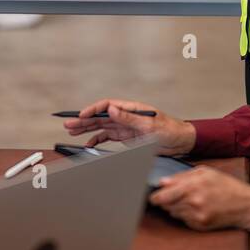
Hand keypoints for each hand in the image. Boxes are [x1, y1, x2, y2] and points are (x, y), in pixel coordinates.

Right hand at [62, 98, 195, 156]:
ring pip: (101, 127)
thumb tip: (111, 109)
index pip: (107, 106)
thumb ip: (128, 118)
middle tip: (68, 125)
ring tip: (72, 132)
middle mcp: (126, 116)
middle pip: (101, 116)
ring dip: (87, 129)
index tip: (81, 116)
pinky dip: (97, 140)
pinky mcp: (127, 138)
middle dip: (84, 120)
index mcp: (131, 108)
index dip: (93, 110)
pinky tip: (87, 144)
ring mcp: (125, 127)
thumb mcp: (149, 125)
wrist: (181, 142)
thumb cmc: (169, 130)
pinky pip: (108, 137)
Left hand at [149, 166, 249, 231]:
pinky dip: (185, 215)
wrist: (245, 206)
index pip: (163, 196)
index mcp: (193, 186)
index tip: (152, 196)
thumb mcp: (206, 173)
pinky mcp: (200, 226)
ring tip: (189, 200)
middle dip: (166, 201)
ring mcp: (196, 216)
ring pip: (174, 213)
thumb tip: (163, 182)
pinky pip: (184, 220)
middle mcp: (193, 202)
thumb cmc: (227, 186)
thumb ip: (182, 176)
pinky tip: (195, 208)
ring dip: (176, 207)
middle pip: (166, 206)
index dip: (155, 197)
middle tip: (172, 196)